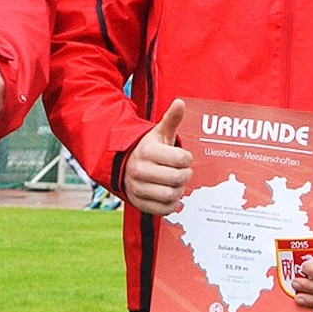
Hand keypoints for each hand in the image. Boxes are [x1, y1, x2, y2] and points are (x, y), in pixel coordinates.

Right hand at [123, 99, 191, 214]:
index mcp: (147, 151)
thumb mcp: (159, 132)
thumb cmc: (149, 148)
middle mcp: (140, 170)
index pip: (181, 159)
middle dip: (185, 175)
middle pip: (177, 178)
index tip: (184, 157)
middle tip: (183, 172)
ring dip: (179, 190)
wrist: (124, 165)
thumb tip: (180, 102)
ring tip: (177, 183)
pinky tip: (171, 194)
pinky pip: (163, 209)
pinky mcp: (138, 202)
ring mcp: (137, 188)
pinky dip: (172, 204)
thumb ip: (171, 119)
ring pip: (171, 195)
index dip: (187, 159)